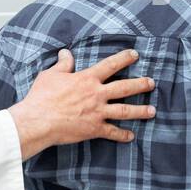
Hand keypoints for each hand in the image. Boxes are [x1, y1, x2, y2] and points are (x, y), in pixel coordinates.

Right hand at [8, 48, 154, 159]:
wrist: (38, 120)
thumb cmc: (42, 97)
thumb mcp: (50, 74)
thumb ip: (63, 64)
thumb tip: (65, 53)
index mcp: (87, 79)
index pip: (110, 65)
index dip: (124, 58)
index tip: (135, 55)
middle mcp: (96, 94)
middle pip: (124, 87)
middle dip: (140, 85)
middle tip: (152, 83)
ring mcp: (97, 113)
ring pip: (125, 111)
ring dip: (140, 111)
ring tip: (152, 111)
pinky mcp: (94, 129)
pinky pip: (112, 132)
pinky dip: (122, 135)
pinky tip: (131, 136)